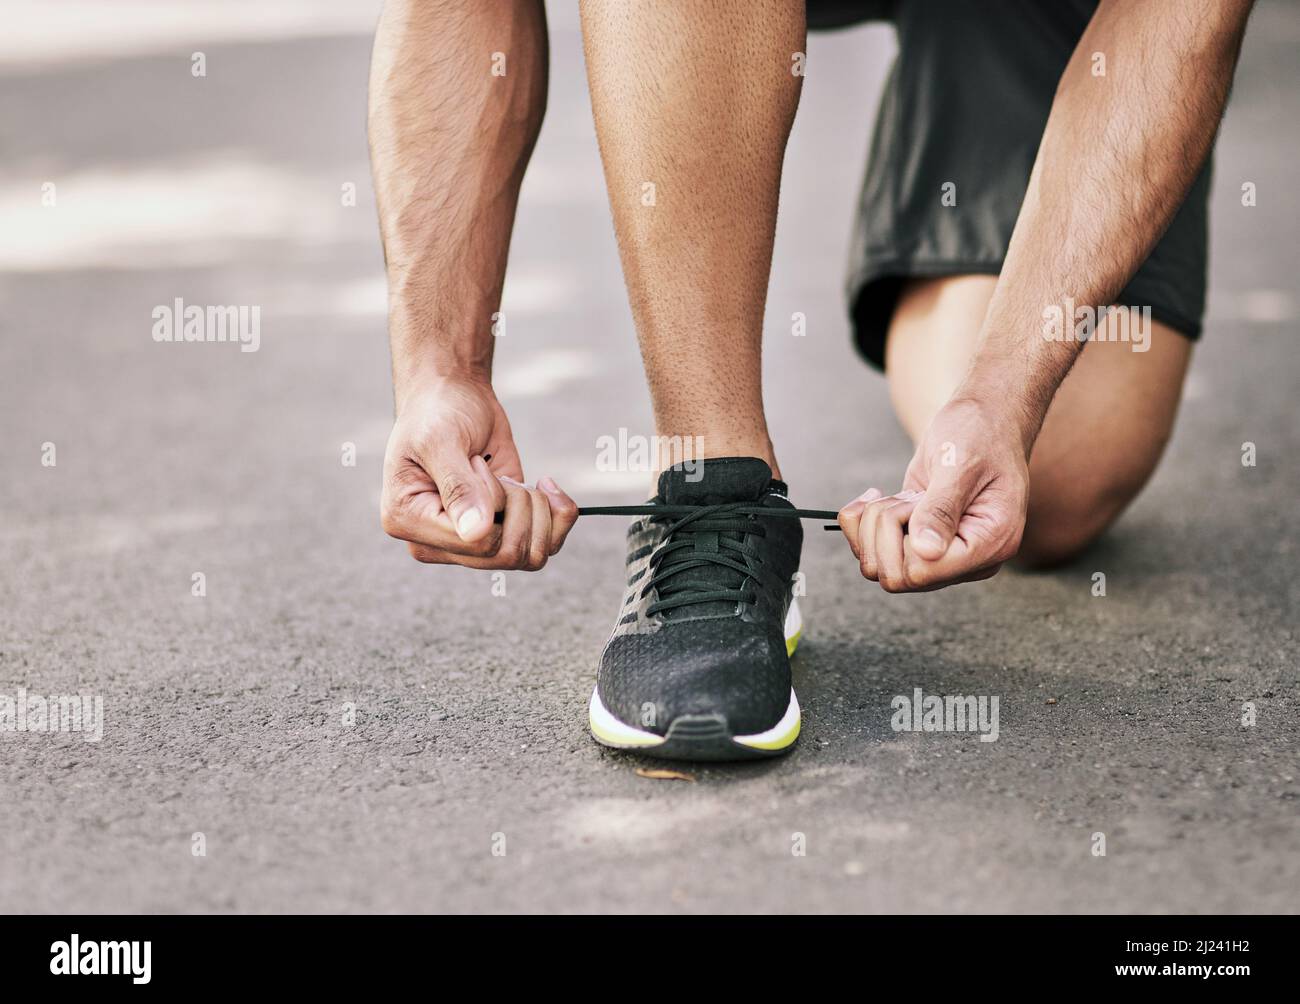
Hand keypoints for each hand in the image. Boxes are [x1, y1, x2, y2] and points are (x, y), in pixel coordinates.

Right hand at [380, 373, 577, 569]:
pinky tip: (545, 485)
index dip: (494, 502)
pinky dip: (559, 514)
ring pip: (532, 556)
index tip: (478, 462)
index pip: (476, 543)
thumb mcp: (441, 440)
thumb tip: (475, 534)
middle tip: (495, 469)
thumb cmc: (437, 413)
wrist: (454, 398)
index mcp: (409, 522)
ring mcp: (474, 541)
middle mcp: (440, 542)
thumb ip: (458, 487)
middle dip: (518, 505)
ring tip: (510, 478)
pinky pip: (547, 543)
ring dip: (537, 510)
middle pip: (507, 555)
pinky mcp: (505, 530)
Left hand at [838, 396, 1028, 591]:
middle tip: (906, 496)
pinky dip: (862, 523)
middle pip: (896, 576)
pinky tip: (877, 497)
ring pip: (878, 566)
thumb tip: (926, 552)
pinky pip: (874, 552)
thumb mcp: (959, 463)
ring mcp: (942, 554)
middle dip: (884, 530)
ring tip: (898, 495)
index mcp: (990, 545)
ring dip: (873, 525)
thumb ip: (942, 509)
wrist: (983, 420)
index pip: (924, 572)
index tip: (916, 500)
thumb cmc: (980, 434)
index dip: (900, 537)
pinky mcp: (919, 543)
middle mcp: (967, 560)